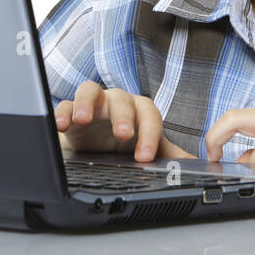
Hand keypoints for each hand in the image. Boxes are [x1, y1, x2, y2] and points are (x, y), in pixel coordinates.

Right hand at [55, 80, 194, 161]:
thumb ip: (167, 154)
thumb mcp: (143, 147)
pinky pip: (64, 104)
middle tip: (123, 135)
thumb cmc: (121, 142)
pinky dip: (63, 111)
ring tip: (84, 119)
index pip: (148, 114)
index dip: (148, 133)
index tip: (145, 156)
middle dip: (123, 116)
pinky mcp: (69, 109)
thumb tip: (193, 164)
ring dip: (87, 103)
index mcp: (138, 110)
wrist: (91, 146)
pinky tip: (61, 125)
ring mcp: (92, 103)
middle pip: (122, 99)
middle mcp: (116, 102)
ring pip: (90, 91)